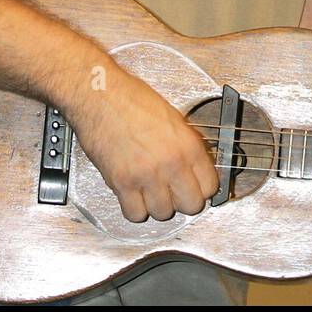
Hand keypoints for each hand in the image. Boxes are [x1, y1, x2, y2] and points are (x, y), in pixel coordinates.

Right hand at [65, 65, 219, 222]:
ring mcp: (146, 176)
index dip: (203, 188)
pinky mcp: (121, 183)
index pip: (210, 186)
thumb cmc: (132, 100)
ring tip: (153, 192)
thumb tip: (194, 168)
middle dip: (185, 201)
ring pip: (163, 213)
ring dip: (159, 205)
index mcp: (188, 145)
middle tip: (176, 192)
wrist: (101, 96)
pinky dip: (135, 209)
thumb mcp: (173, 118)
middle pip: (191, 205)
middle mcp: (171, 163)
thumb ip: (186, 146)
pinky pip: (135, 214)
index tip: (196, 186)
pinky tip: (135, 196)